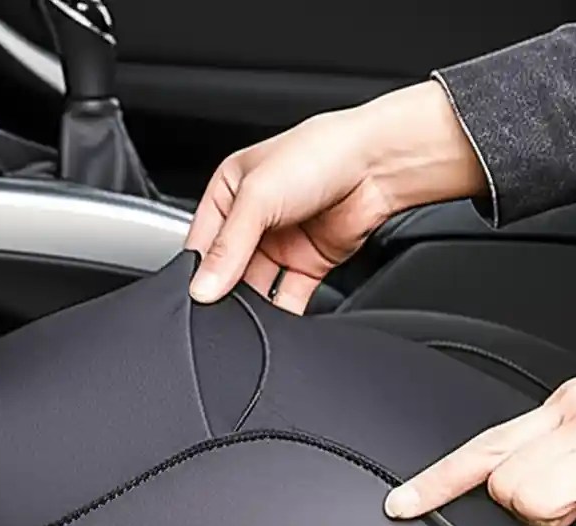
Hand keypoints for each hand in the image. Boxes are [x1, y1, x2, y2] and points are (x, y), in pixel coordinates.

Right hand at [183, 81, 485, 313]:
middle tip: (222, 311)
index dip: (199, 271)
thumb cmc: (319, 154)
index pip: (202, 242)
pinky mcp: (309, 263)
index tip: (198, 296)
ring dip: (253, 304)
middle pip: (229, 269)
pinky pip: (289, 296)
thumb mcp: (258, 196)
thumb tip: (203, 287)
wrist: (378, 164)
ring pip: (257, 287)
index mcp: (229, 193)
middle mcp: (253, 219)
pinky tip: (277, 321)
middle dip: (227, 291)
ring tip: (249, 317)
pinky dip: (283, 313)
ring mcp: (282, 242)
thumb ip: (229, 247)